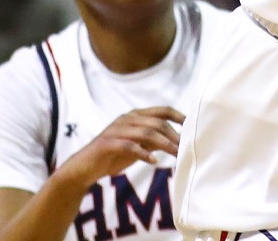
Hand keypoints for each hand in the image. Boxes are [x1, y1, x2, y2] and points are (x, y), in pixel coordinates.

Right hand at [51, 106, 184, 187]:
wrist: (84, 168)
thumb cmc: (113, 156)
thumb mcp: (138, 146)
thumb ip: (154, 140)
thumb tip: (177, 141)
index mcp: (135, 116)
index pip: (162, 110)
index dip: (179, 116)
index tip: (193, 126)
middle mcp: (126, 119)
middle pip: (157, 122)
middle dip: (174, 135)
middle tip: (186, 148)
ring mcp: (116, 130)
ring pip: (145, 132)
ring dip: (164, 144)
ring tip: (175, 155)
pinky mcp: (107, 144)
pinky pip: (128, 145)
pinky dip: (143, 153)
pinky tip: (153, 161)